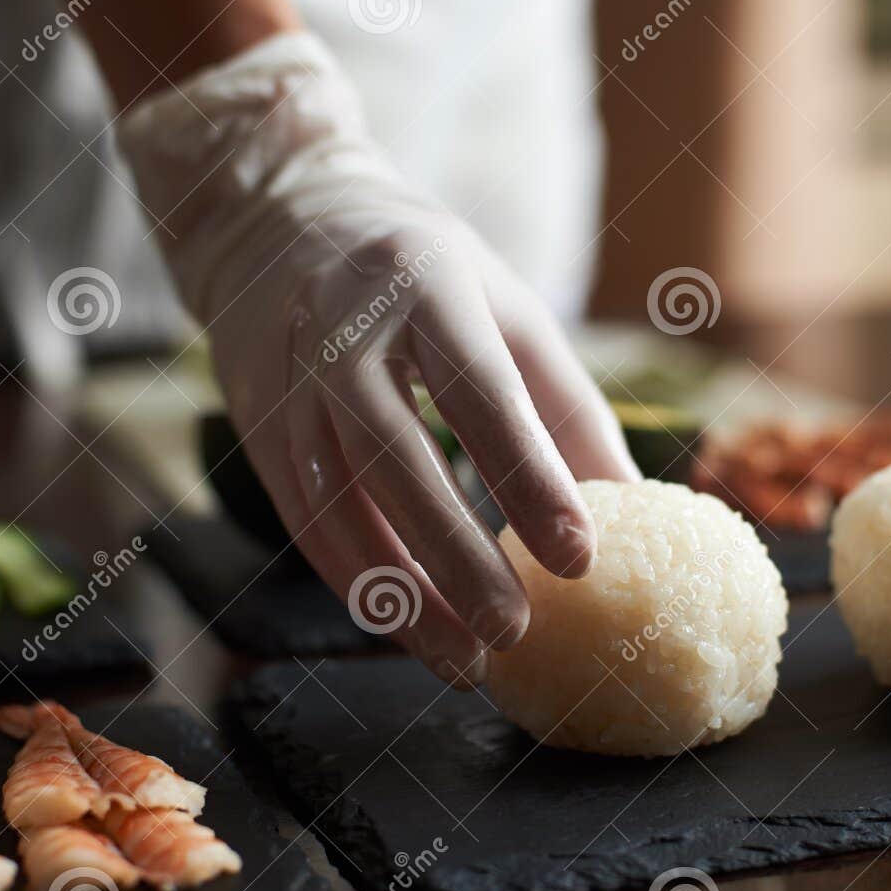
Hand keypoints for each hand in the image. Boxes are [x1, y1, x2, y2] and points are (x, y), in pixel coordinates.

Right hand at [119, 34, 638, 686]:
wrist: (279, 227)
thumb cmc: (423, 277)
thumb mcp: (504, 308)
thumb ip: (565, 405)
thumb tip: (633, 511)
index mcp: (426, 286)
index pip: (480, 391)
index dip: (530, 478)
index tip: (581, 559)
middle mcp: (344, 331)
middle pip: (395, 457)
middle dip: (456, 556)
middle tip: (514, 632)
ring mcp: (289, 382)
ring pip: (337, 506)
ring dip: (401, 594)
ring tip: (467, 662)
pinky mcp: (258, 428)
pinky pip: (305, 522)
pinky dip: (357, 584)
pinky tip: (408, 626)